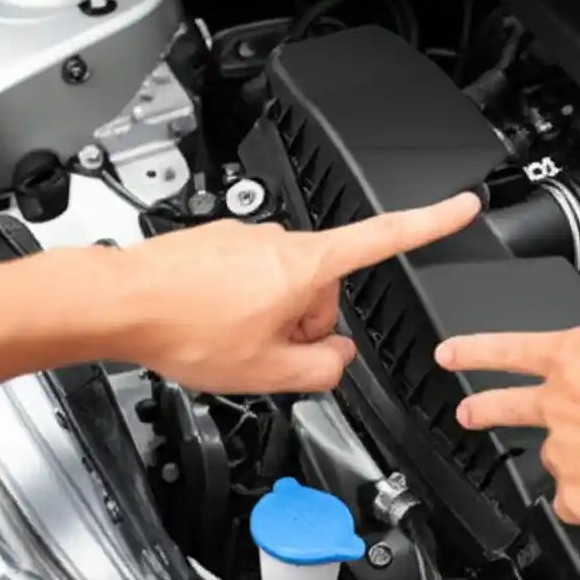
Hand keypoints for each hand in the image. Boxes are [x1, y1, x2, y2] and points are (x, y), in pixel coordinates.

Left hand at [104, 194, 480, 393]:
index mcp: (304, 266)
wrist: (118, 305)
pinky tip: (209, 329)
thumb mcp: (269, 373)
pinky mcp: (216, 246)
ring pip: (283, 290)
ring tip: (227, 344)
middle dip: (305, 326)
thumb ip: (325, 370)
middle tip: (266, 355)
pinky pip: (248, 282)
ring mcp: (245, 241)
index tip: (461, 206)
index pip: (384, 238)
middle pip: (323, 290)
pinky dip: (239, 310)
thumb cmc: (183, 328)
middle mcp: (277, 243)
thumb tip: (338, 359)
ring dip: (269, 322)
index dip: (430, 223)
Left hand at [434, 288, 579, 537]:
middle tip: (468, 413)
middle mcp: (560, 407)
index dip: (473, 350)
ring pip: (557, 455)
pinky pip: (577, 501)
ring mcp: (567, 456)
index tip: (448, 353)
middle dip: (481, 409)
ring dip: (575, 455)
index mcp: (574, 360)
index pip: (507, 349)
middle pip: (505, 407)